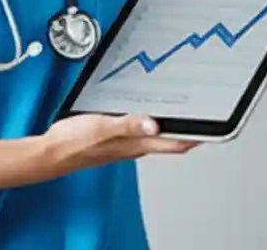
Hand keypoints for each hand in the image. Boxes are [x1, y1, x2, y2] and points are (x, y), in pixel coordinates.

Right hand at [41, 114, 197, 175]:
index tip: (213, 130)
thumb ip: (128, 124)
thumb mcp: (102, 126)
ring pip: (155, 136)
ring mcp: (124, 143)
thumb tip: (154, 124)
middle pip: (169, 140)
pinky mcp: (114, 139)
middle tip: (204, 117)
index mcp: (135, 143)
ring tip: (182, 114)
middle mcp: (133, 146)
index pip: (174, 142)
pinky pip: (139, 131)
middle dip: (187, 130)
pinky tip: (145, 114)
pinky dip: (149, 123)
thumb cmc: (74, 142)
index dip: (195, 137)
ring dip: (169, 127)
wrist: (52, 152)